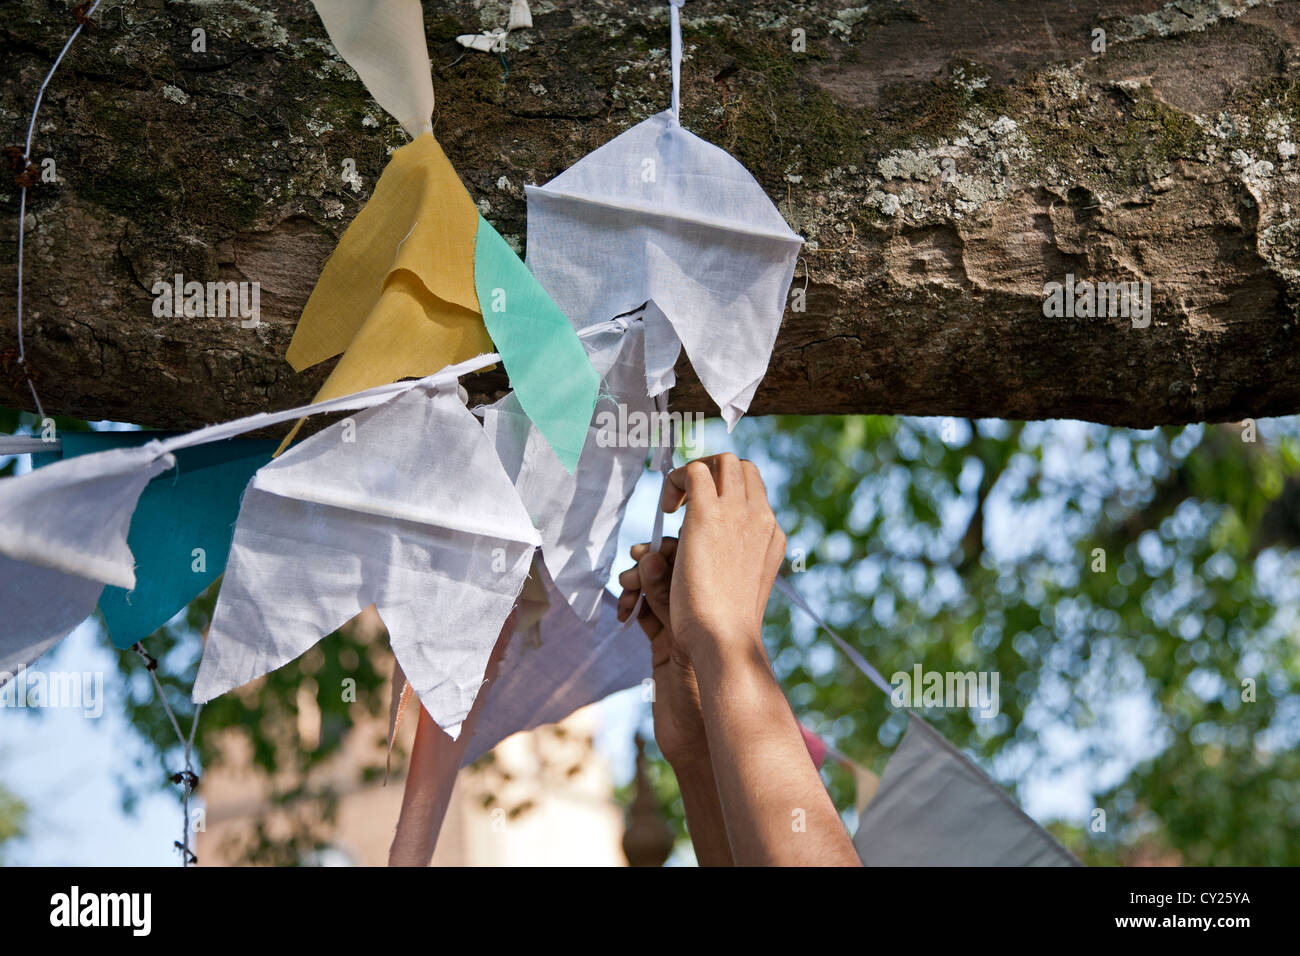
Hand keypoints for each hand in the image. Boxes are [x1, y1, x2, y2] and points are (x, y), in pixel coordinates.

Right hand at [617, 538, 707, 768]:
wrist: (700, 739)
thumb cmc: (709, 691)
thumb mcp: (690, 637)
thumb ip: (669, 597)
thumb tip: (652, 557)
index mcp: (723, 600)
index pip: (697, 560)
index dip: (670, 550)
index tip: (647, 550)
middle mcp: (705, 610)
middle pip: (674, 571)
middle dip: (649, 565)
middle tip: (633, 569)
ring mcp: (683, 627)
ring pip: (655, 590)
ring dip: (637, 585)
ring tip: (626, 591)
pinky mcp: (664, 645)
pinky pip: (644, 614)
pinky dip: (632, 606)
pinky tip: (624, 610)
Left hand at [658, 454, 785, 664]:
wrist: (725, 639)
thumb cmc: (724, 628)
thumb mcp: (736, 588)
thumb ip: (730, 561)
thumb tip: (707, 550)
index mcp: (771, 536)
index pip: (754, 491)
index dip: (726, 491)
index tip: (700, 512)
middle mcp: (761, 519)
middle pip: (742, 468)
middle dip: (712, 472)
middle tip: (685, 501)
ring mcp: (737, 514)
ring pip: (722, 461)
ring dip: (694, 472)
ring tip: (673, 504)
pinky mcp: (708, 516)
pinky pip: (693, 471)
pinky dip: (675, 481)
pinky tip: (665, 511)